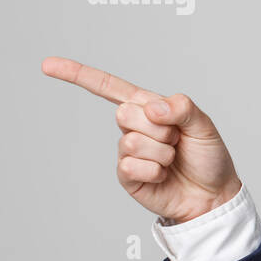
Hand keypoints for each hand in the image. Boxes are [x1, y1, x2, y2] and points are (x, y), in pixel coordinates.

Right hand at [41, 56, 243, 223]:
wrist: (213, 196)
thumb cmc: (208, 158)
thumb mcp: (204, 125)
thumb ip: (182, 107)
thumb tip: (152, 107)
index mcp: (149, 107)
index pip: (109, 87)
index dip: (78, 75)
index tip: (47, 64)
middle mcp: (134, 127)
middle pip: (124, 113)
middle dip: (159, 128)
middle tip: (176, 141)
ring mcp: (128, 151)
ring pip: (131, 142)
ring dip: (161, 152)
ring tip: (173, 159)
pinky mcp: (126, 175)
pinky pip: (129, 166)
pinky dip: (154, 171)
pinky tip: (163, 175)